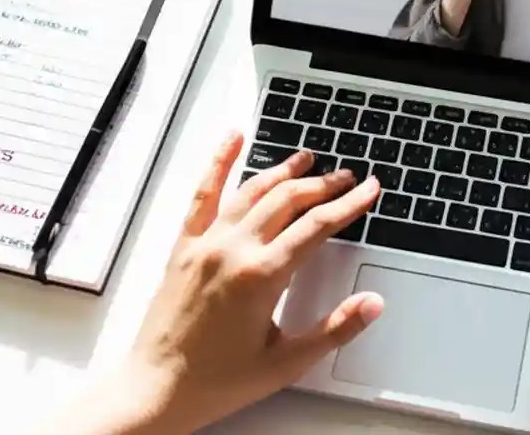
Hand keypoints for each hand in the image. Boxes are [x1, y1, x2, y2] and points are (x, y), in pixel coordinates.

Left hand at [42, 133, 382, 433]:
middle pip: (289, 201)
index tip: (369, 190)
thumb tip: (371, 304)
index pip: (318, 227)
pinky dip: (218, 163)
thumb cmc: (217, 381)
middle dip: (324, 185)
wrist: (158, 390)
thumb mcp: (287, 363)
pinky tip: (232, 140)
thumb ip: (335, 330)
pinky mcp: (184, 247)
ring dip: (283, 170)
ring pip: (252, 191)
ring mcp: (205, 244)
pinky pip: (203, 194)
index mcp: (261, 276)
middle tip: (348, 177)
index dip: (350, 205)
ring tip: (307, 158)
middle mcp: (233, 250)